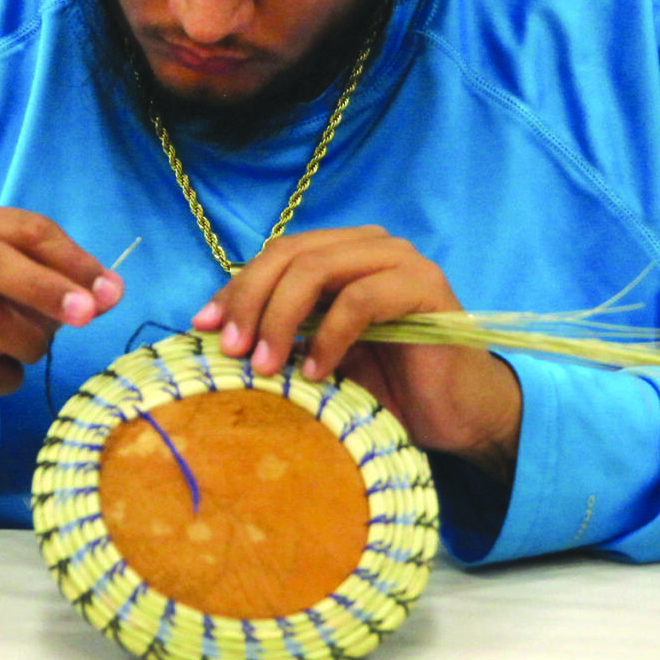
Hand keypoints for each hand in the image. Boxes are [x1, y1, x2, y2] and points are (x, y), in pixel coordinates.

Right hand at [0, 206, 122, 426]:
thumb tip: (112, 291)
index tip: (108, 289)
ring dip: (30, 343)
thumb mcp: (29, 289)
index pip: (25, 229)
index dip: (72, 258)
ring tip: (32, 349)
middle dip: (48, 289)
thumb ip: (72, 285)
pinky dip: (8, 378)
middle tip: (87, 314)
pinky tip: (2, 374)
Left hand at [192, 227, 520, 477]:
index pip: (276, 255)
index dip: (235, 287)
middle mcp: (370, 245)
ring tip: (265, 366)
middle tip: (230, 349)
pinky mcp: (425, 288)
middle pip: (291, 254)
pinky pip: (360, 300)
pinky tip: (316, 374)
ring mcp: (400, 261)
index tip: (201, 327)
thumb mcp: (319, 356)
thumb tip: (214, 334)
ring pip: (319, 269)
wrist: (458, 414)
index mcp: (342, 253)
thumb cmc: (387, 386)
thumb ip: (282, 335)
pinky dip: (329, 336)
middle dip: (250, 300)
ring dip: (281, 317)